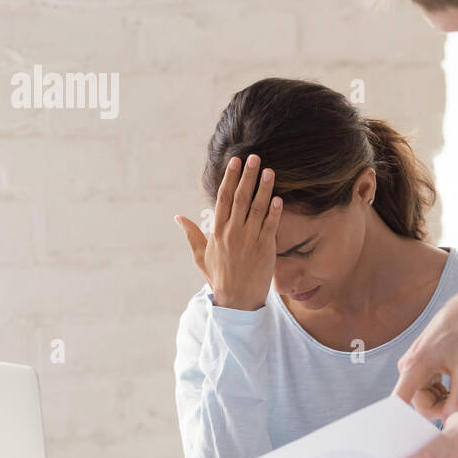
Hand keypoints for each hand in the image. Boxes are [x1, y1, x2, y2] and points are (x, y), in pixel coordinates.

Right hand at [175, 154, 281, 310]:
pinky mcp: (265, 248)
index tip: (234, 162)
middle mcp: (233, 232)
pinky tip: (279, 198)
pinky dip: (274, 212)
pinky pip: (271, 226)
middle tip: (253, 157)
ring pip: (257, 209)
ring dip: (264, 188)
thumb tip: (178, 217)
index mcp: (217, 231)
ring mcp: (249, 240)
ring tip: (269, 171)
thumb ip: (191, 234)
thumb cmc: (219, 277)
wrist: (237, 300)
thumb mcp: (200, 256)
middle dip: (247, 176)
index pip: (223, 198)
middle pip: (240, 198)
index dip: (229, 178)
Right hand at [393, 275, 457, 419]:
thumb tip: (449, 422)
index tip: (411, 438)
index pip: (398, 404)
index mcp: (414, 368)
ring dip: (451, 399)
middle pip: (421, 404)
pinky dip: (449, 390)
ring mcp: (415, 367)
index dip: (402, 422)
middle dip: (447, 407)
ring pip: (429, 397)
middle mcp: (409, 368)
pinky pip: (432, 388)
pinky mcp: (423, 366)